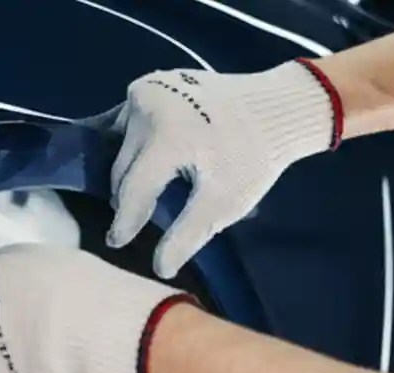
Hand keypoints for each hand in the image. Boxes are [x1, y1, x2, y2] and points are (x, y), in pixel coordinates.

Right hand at [89, 60, 339, 277]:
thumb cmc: (253, 157)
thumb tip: (159, 268)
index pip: (133, 188)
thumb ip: (187, 234)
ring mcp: (147, 89)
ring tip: (145, 194)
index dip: (126, 220)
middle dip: (128, 195)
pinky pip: (129, 123)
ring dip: (131, 170)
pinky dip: (134, 145)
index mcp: (166, 135)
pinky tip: (146, 163)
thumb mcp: (224, 201)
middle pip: (123, 166)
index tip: (117, 242)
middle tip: (135, 221)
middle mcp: (147, 105)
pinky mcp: (152, 82)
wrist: (277, 107)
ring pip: (121, 144)